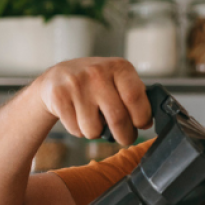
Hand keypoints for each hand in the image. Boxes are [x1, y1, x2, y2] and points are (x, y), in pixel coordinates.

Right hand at [33, 58, 152, 144]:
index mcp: (119, 67)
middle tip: (124, 137)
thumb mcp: (117, 80)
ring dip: (97, 133)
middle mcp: (98, 72)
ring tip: (94, 120)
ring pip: (94, 129)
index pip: (135, 97)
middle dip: (124, 135)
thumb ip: (133, 97)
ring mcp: (76, 84)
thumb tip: (147, 123)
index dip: (141, 117)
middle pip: (118, 118)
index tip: (141, 124)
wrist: (57, 78)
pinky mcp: (59, 97)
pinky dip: (79, 131)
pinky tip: (78, 116)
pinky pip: (76, 130)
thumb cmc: (95, 83)